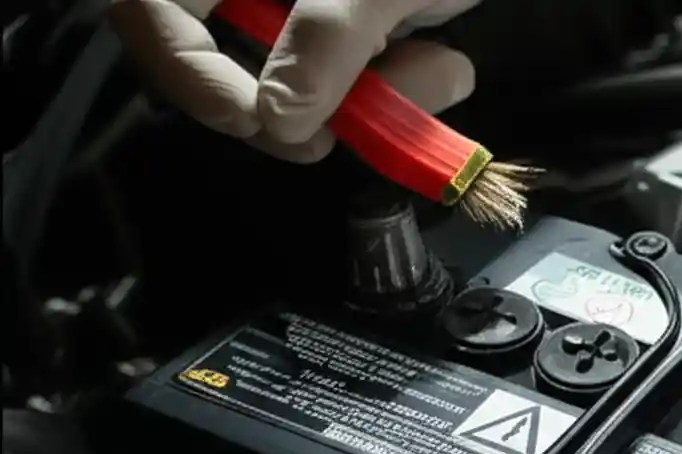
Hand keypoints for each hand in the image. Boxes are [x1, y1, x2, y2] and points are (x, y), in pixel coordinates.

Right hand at [108, 0, 480, 162]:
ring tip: (436, 71)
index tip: (256, 118)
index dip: (187, 71)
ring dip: (371, 103)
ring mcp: (311, 12)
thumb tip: (279, 117)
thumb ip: (330, 33)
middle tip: (346, 130)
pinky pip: (359, 88)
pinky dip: (404, 90)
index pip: (151, 10)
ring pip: (303, 90)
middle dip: (300, 108)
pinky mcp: (359, 35)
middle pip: (226, 65)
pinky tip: (446, 63)